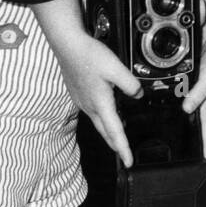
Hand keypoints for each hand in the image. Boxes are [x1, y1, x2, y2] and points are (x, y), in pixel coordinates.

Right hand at [56, 32, 142, 167]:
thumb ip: (131, 85)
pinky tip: (106, 113)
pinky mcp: (78, 93)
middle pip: (104, 132)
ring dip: (108, 132)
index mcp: (100, 103)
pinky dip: (102, 118)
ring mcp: (82, 100)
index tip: (129, 161)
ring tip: (118, 138)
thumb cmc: (89, 55)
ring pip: (98, 122)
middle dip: (115, 145)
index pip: (115, 132)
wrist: (67, 45)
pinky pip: (93, 111)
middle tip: (124, 155)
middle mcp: (90, 106)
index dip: (123, 148)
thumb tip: (137, 95)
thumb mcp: (117, 69)